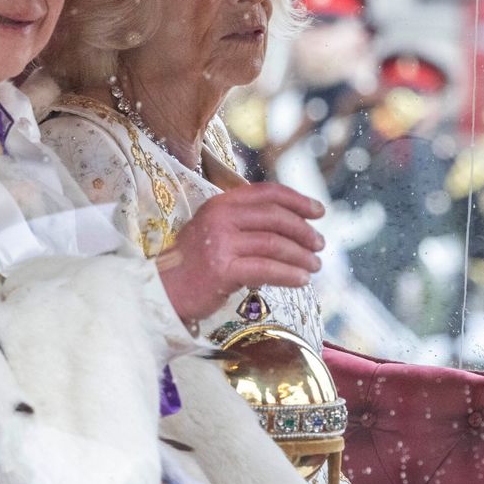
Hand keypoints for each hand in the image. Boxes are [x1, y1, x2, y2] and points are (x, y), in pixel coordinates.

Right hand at [155, 183, 325, 324]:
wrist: (163, 290)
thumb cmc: (194, 264)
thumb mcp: (216, 231)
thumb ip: (246, 223)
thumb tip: (292, 226)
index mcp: (220, 203)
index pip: (267, 192)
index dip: (298, 199)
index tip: (319, 211)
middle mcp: (220, 217)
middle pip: (275, 217)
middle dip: (304, 230)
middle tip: (320, 244)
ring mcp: (220, 242)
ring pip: (274, 244)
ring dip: (301, 256)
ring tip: (315, 265)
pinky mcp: (222, 269)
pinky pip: (266, 269)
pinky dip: (289, 274)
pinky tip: (301, 280)